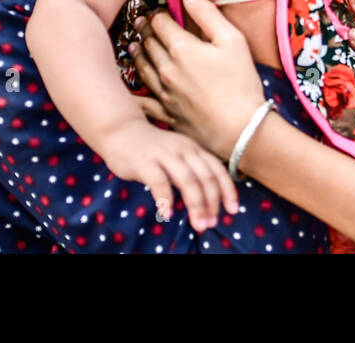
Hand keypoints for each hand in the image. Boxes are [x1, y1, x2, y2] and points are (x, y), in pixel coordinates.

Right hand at [98, 117, 239, 230]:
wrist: (121, 131)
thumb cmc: (152, 149)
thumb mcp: (178, 155)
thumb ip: (192, 171)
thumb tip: (209, 199)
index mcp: (193, 149)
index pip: (217, 170)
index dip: (228, 190)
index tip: (233, 210)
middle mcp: (183, 150)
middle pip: (205, 178)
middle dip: (212, 203)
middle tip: (211, 224)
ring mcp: (164, 155)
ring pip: (188, 180)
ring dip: (196, 205)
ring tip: (198, 224)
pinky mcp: (145, 162)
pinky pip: (159, 182)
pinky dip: (166, 199)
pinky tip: (167, 214)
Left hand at [129, 0, 267, 159]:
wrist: (240, 129)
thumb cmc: (241, 83)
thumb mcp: (233, 40)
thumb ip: (208, 14)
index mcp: (182, 48)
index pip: (160, 23)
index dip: (156, 13)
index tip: (155, 9)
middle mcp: (166, 69)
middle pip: (149, 43)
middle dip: (144, 30)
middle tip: (139, 22)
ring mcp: (164, 93)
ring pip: (142, 68)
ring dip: (137, 54)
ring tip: (133, 45)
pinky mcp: (167, 113)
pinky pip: (143, 102)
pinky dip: (133, 93)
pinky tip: (127, 89)